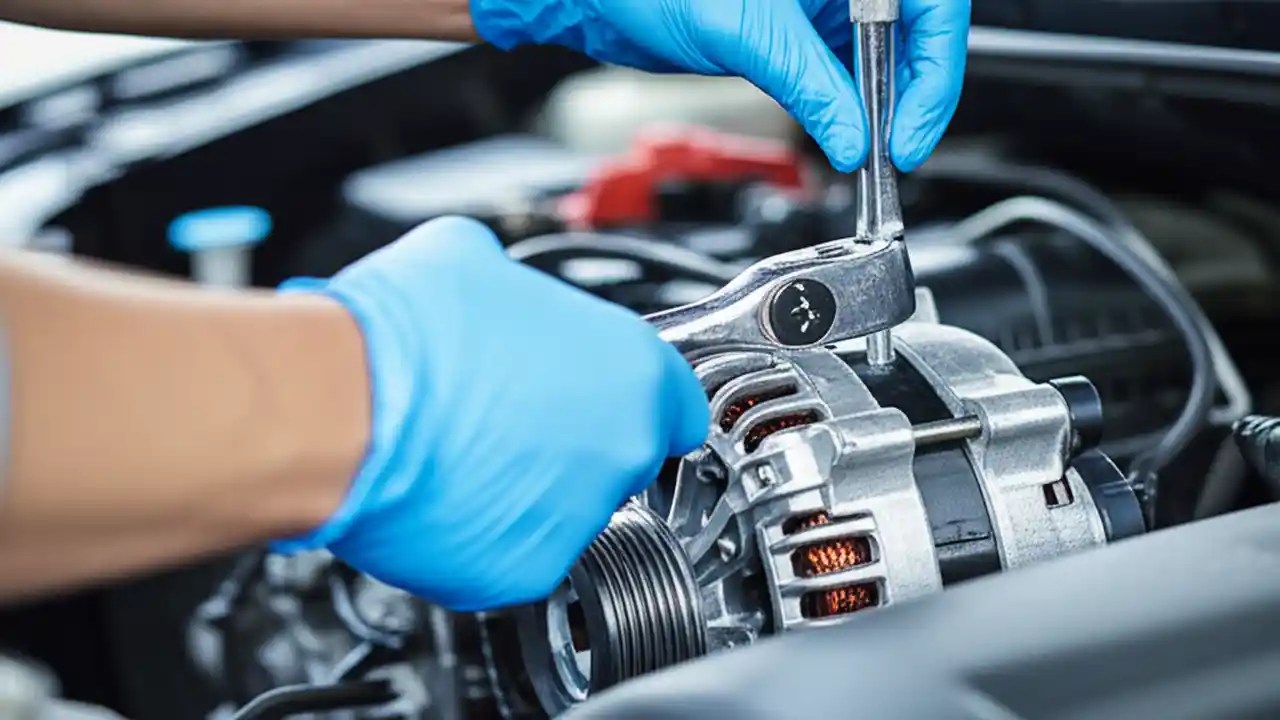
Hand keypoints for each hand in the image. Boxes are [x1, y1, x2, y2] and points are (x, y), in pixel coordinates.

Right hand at [271, 217, 708, 610]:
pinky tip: (445, 489)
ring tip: (463, 447)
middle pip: (618, 453)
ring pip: (565, 506)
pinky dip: (487, 531)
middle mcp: (621, 450)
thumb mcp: (471, 257)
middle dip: (572, 436)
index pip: (676, 401)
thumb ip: (515, 285)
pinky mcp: (523, 573)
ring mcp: (577, 518)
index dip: (633, 395)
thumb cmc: (408, 334)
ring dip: (529, 485)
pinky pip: (515, 549)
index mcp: (633, 369)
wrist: (344, 409)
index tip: (604, 395)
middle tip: (508, 411)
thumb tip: (494, 283)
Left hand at [470, 0, 969, 172]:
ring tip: (869, 148)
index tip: (908, 132)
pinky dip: (850, 99)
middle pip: (916, 28)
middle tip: (893, 149)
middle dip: (910, 91)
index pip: (933, 6)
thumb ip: (814, 89)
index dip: (933, 73)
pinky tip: (844, 129)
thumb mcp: (751, 35)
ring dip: (881, 101)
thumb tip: (856, 141)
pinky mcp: (802, 24)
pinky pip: (848, 63)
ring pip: (885, 50)